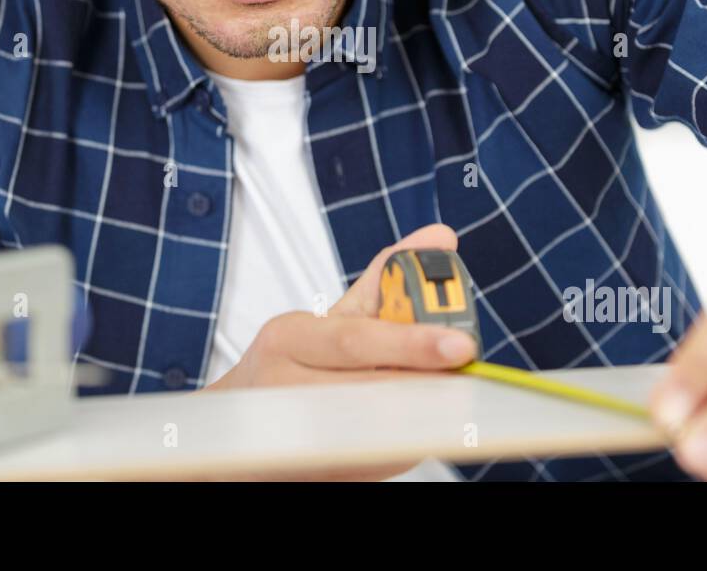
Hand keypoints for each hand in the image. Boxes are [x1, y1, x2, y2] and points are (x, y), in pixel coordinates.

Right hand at [202, 223, 477, 479]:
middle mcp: (281, 387)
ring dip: (419, 415)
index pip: (355, 338)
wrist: (238, 424)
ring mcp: (294, 435)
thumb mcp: (334, 316)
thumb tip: (442, 237)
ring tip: (453, 399)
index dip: (411, 341)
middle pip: (366, 388)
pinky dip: (404, 443)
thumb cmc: (295, 362)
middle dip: (425, 382)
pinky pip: (370, 459)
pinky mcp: (311, 469)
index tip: (461, 344)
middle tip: (468, 376)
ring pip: (371, 429)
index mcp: (287, 338)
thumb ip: (388, 278)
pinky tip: (422, 425)